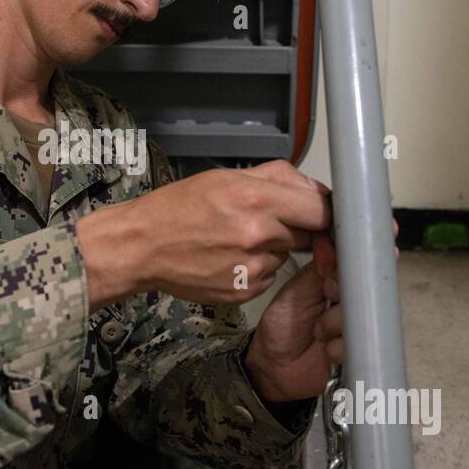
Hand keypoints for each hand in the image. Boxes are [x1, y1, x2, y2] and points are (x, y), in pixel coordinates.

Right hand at [74, 159, 331, 309]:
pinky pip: (268, 276)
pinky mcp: (245, 292)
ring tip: (236, 239)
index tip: (324, 212)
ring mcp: (253, 268)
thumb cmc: (180, 206)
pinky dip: (257, 268)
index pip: (322, 210)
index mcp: (258, 200)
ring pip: (286, 256)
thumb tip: (315, 188)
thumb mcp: (226, 177)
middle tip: (265, 221)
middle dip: (294, 227)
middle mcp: (260, 236)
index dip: (326, 211)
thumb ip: (277, 178)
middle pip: (307, 235)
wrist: (142, 246)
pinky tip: (229, 258)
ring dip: (273, 248)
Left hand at [244, 212, 399, 401]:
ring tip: (317, 331)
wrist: (274, 366)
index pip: (357, 264)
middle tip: (327, 296)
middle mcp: (351, 301)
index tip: (363, 254)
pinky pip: (360, 344)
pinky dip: (339, 347)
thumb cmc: (282, 324)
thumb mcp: (295, 292)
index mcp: (336, 281)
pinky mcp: (358, 351)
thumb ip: (316, 270)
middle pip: (366, 288)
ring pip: (363, 316)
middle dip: (344, 292)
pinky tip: (325, 350)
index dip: (361, 259)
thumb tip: (329, 240)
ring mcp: (357, 326)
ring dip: (336, 323)